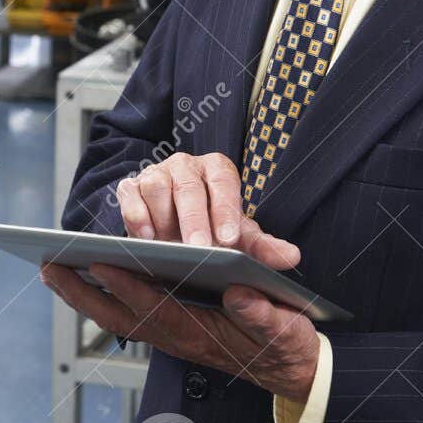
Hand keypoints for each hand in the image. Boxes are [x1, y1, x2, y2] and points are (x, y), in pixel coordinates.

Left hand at [41, 261, 321, 400]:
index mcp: (202, 334)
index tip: (101, 262)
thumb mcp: (286, 329)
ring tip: (51, 269)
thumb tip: (240, 295)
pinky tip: (82, 279)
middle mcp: (177, 338)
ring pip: (116, 317)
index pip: (157, 308)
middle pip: (120, 316)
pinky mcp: (169, 331)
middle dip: (83, 293)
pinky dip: (99, 298)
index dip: (127, 286)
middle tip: (48, 266)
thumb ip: (264, 315)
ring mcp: (170, 337)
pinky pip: (125, 316)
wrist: (291, 373)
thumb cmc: (287, 345)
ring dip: (82, 296)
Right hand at [116, 151, 278, 250]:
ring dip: (163, 217)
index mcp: (217, 170)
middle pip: (189, 187)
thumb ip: (263, 247)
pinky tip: (145, 237)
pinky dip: (136, 215)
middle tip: (200, 249)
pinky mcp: (131, 187)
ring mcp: (156, 173)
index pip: (223, 182)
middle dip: (194, 220)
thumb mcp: (238, 238)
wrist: (175, 228)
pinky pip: (130, 195)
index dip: (226, 209)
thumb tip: (292, 257)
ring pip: (157, 185)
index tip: (230, 239)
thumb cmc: (212, 229)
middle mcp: (185, 166)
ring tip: (170, 246)